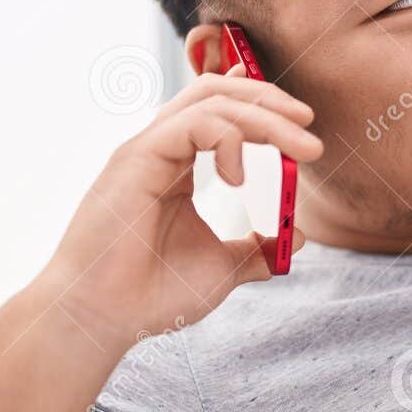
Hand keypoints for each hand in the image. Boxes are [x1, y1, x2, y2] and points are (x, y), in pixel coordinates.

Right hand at [35, 70, 322, 348]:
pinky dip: (228, 138)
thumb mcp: (222, 268)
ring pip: (210, 99)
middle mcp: (159, 148)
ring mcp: (145, 149)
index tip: (305, 131)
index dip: (263, 108)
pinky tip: (237, 179)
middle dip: (269, 99)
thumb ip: (256, 249)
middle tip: (310, 122)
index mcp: (176, 165)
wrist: (101, 319)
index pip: (220, 110)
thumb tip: (299, 240)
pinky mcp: (136, 158)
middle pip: (218, 92)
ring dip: (264, 115)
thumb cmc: (150, 295)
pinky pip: (193, 123)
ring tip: (301, 146)